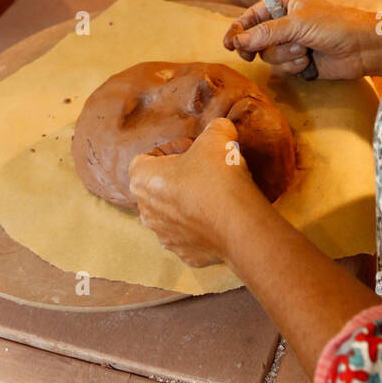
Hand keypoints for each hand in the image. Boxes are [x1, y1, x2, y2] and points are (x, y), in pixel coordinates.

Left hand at [128, 117, 258, 267]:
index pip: (144, 159)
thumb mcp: (217, 136)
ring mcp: (165, 236)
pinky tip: (218, 218)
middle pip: (156, 189)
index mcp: (143, 180)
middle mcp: (146, 211)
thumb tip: (220, 127)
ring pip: (171, 216)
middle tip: (203, 170)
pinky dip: (200, 229)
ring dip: (186, 205)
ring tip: (213, 195)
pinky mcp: (185, 254)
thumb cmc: (218, 176)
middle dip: (176, 179)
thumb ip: (215, 128)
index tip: (191, 151)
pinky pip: (189, 237)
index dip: (168, 151)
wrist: (238, 223)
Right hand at [222, 0, 374, 78]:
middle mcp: (286, 24)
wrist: (362, 47)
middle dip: (264, 46)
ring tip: (305, 51)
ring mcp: (292, 44)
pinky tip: (310, 62)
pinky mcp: (300, 62)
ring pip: (269, 57)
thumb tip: (237, 41)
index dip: (238, 29)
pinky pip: (283, 69)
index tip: (229, 43)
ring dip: (285, 56)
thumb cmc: (335, 25)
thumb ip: (266, 32)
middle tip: (251, 54)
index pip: (252, 15)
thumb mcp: (297, 23)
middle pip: (257, 40)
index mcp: (284, 4)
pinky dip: (294, 67)